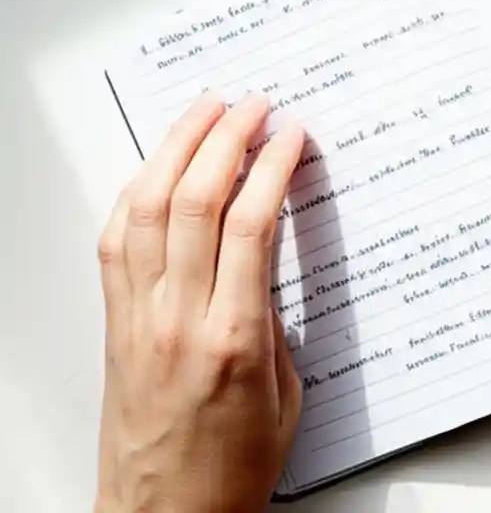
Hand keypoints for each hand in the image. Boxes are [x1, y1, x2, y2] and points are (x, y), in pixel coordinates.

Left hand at [95, 93, 304, 512]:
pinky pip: (116, 241)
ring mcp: (138, 317)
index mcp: (235, 339)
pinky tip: (155, 169)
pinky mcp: (114, 323)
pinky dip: (136, 192)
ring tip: (202, 112)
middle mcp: (178, 318)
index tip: (291, 134)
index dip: (272, 166)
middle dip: (225, 139)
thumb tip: (272, 264)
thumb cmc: (229, 470)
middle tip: (252, 106)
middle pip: (193, 202)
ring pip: (145, 209)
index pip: (250, 225)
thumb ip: (278, 323)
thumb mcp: (286, 397)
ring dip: (174, 149)